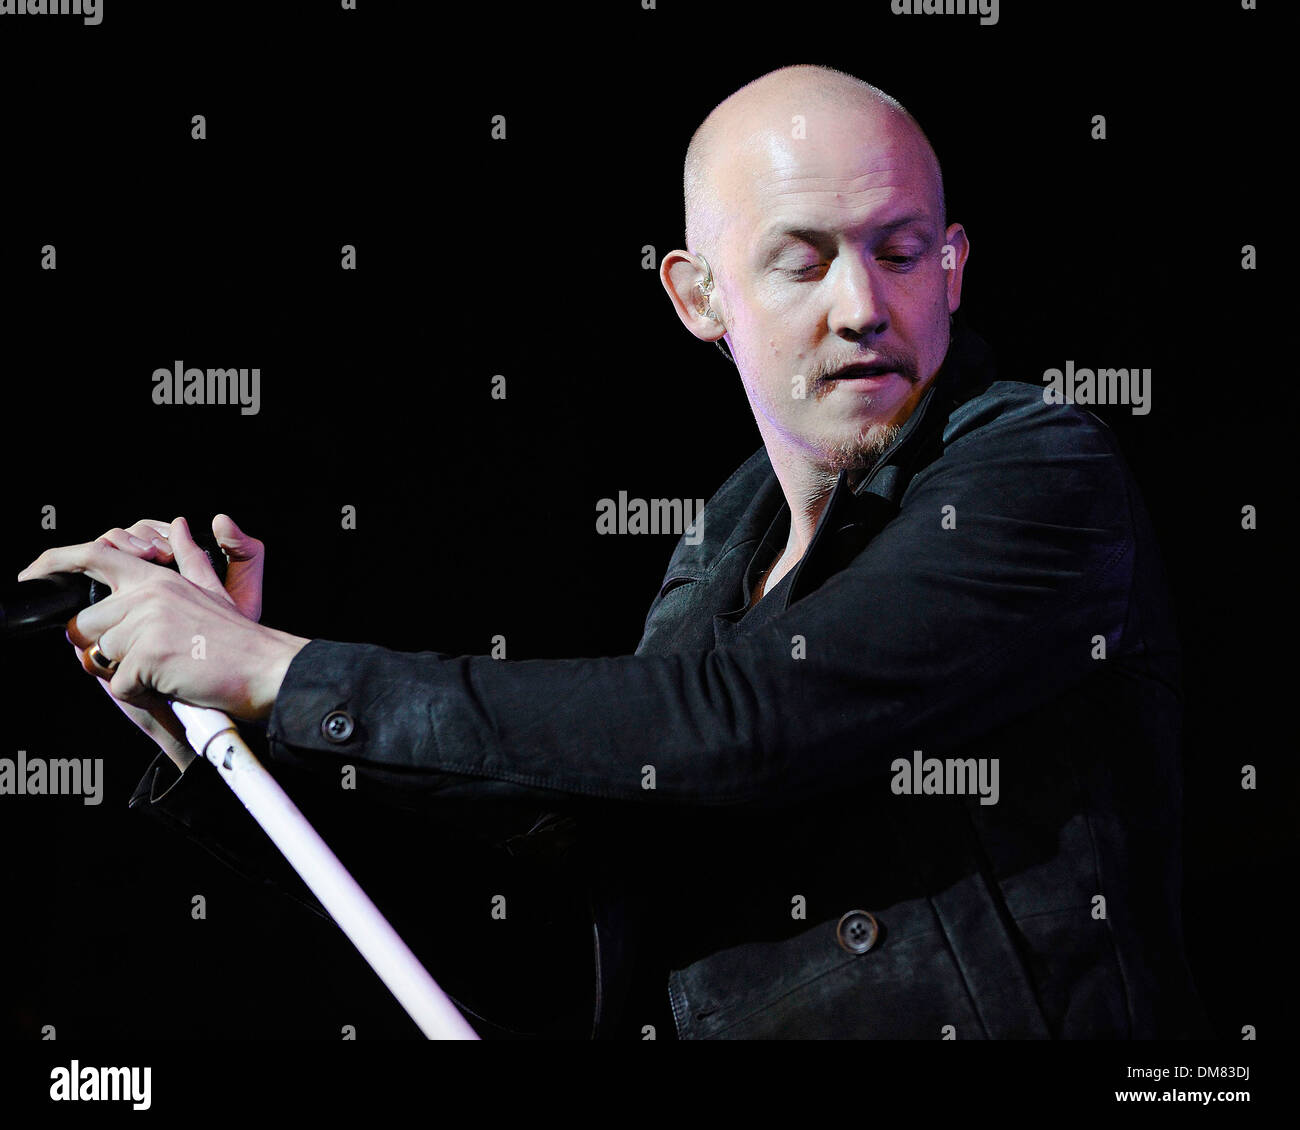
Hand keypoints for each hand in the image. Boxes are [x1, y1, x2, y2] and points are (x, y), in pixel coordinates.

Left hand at [17, 515, 308, 732]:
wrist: (266, 669)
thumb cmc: (240, 639)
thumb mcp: (212, 590)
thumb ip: (188, 559)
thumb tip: (179, 525)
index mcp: (158, 579)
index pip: (96, 556)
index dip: (56, 561)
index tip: (32, 574)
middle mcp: (148, 595)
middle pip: (88, 624)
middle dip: (109, 647)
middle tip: (151, 656)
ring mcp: (146, 625)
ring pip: (103, 657)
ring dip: (130, 672)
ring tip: (168, 671)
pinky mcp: (148, 656)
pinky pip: (120, 686)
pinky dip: (141, 695)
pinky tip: (171, 687)